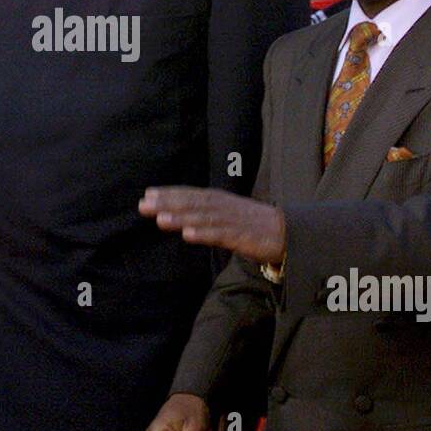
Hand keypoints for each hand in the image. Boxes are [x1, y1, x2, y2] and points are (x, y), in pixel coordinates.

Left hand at [139, 186, 285, 264]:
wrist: (286, 232)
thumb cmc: (250, 223)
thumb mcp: (224, 214)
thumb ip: (201, 213)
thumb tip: (172, 212)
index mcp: (218, 200)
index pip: (190, 194)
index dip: (169, 194)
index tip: (147, 194)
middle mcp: (222, 207)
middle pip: (192, 203)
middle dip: (167, 203)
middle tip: (144, 204)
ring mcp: (232, 221)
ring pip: (203, 218)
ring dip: (181, 218)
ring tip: (160, 219)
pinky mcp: (242, 237)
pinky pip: (220, 235)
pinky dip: (204, 234)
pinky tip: (188, 235)